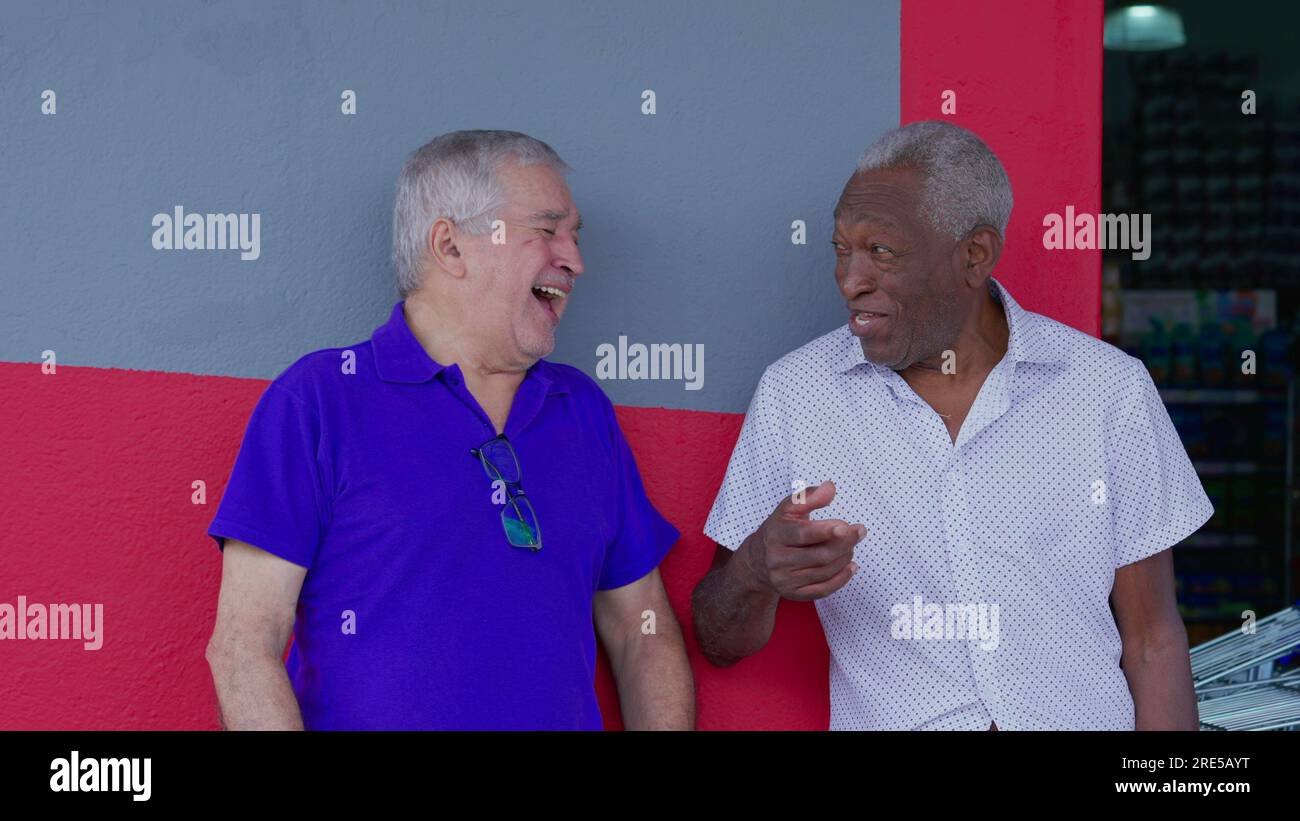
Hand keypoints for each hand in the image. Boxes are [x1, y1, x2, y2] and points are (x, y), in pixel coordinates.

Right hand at [740, 480, 865, 600]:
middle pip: (820, 555)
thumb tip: (830, 488)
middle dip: (845, 543)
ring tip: (851, 545)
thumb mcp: (788, 509)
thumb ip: (809, 496)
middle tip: (859, 531)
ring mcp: (785, 579)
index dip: (825, 531)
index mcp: (776, 534)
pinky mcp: (793, 594)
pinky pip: (823, 590)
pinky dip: (842, 578)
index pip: (803, 534)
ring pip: (825, 572)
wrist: (758, 561)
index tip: (846, 526)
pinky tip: (851, 566)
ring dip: (845, 557)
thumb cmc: (780, 530)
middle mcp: (777, 560)